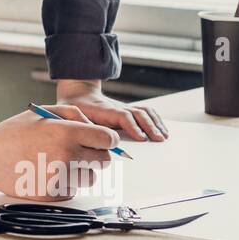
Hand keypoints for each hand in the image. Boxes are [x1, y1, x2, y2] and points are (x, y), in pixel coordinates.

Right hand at [0, 105, 120, 199]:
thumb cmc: (14, 132)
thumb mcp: (42, 113)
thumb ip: (74, 115)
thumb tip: (97, 130)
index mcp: (67, 132)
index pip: (108, 140)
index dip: (107, 140)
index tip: (101, 141)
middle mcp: (67, 155)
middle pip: (104, 161)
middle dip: (96, 156)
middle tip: (80, 152)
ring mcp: (60, 177)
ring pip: (90, 178)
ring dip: (81, 172)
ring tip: (58, 163)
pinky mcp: (52, 195)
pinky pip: (73, 190)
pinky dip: (65, 184)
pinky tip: (46, 174)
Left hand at [54, 79, 168, 141]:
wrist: (78, 95)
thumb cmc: (76, 112)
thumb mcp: (75, 120)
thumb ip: (84, 130)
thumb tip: (92, 144)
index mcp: (103, 111)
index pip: (122, 116)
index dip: (133, 126)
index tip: (141, 138)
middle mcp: (116, 108)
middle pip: (137, 113)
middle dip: (149, 127)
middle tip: (158, 140)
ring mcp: (124, 108)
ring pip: (144, 111)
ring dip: (155, 123)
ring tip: (163, 136)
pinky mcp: (128, 110)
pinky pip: (146, 112)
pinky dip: (156, 119)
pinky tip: (162, 130)